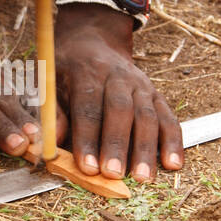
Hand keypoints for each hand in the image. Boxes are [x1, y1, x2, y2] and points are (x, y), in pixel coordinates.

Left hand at [55, 4, 182, 181]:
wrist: (92, 43)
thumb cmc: (64, 71)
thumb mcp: (47, 82)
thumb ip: (50, 113)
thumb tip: (48, 143)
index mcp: (86, 72)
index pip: (88, 107)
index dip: (88, 139)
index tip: (87, 167)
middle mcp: (117, 77)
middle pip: (120, 111)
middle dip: (117, 145)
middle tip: (113, 174)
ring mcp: (141, 85)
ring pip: (147, 116)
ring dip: (146, 149)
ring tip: (142, 178)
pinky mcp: (156, 95)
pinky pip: (169, 118)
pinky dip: (173, 142)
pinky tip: (173, 165)